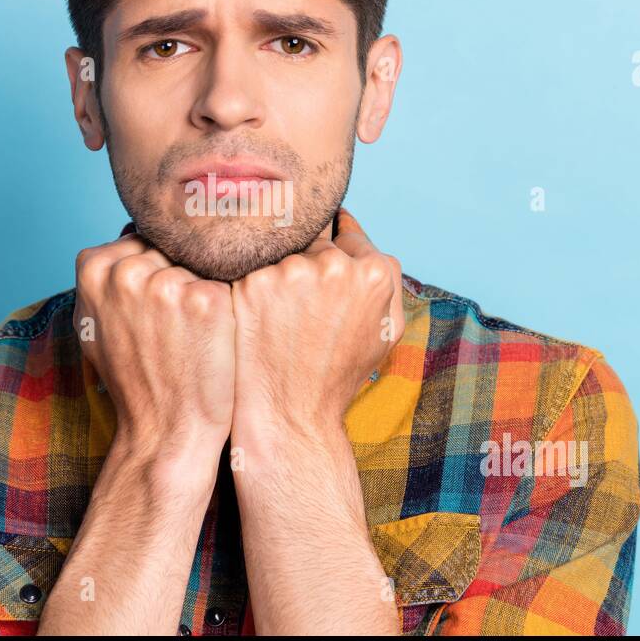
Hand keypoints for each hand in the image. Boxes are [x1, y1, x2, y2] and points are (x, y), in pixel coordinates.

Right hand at [73, 233, 235, 472]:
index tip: (156, 310)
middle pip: (172, 248)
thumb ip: (106, 274)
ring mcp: (168, 284)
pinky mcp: (209, 301)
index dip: (155, 272)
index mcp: (93, 267)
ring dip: (204, 292)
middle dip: (180, 277)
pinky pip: (228, 283)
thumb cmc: (135, 377)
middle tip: (177, 327)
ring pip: (201, 264)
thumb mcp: (98, 323)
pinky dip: (228, 309)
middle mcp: (127, 270)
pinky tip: (216, 338)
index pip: (142, 239)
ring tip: (193, 336)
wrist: (167, 430)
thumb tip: (129, 229)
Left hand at [230, 207, 403, 446]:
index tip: (323, 284)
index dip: (334, 260)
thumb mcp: (386, 329)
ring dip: (279, 278)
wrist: (293, 414)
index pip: (349, 236)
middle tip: (301, 311)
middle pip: (315, 242)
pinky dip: (254, 291)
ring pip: (282, 255)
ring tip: (282, 321)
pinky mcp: (253, 284)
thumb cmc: (340, 373)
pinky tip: (260, 321)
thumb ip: (387, 275)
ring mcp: (291, 272)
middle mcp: (334, 265)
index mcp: (374, 272)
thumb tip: (354, 226)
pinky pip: (252, 270)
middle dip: (308, 267)